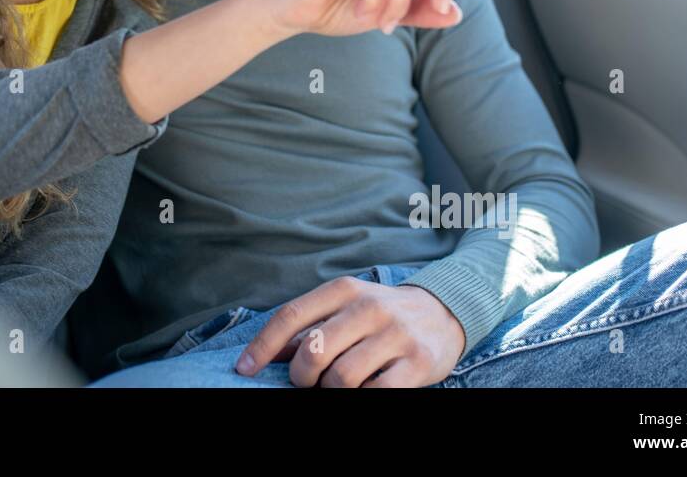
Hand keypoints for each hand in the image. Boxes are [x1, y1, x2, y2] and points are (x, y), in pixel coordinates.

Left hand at [234, 275, 465, 386]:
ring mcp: (395, 334)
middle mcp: (368, 307)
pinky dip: (361, 398)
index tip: (244, 369)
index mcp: (344, 290)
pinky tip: (364, 390)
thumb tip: (263, 355)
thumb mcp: (344, 307)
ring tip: (337, 386)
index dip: (262, 347)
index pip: (291, 316)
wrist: (443, 312)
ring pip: (341, 377)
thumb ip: (307, 327)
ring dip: (330, 391)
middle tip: (306, 382)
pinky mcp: (417, 362)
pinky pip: (376, 393)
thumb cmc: (380, 314)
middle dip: (300, 376)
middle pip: (312, 350)